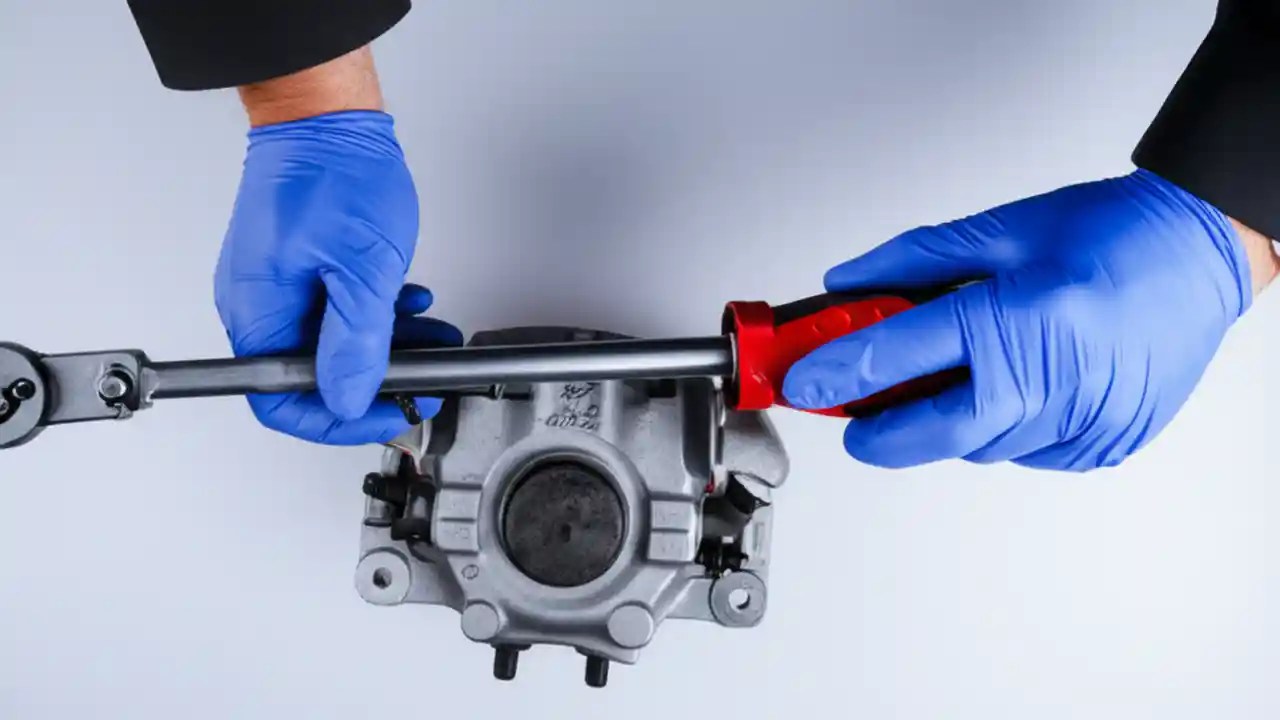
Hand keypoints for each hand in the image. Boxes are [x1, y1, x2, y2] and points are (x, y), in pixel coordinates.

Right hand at [215, 109, 459, 444]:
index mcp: (258, 312)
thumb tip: (349, 398)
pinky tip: (408, 303)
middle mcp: (258, 304)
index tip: (387, 413)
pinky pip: (335, 312)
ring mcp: (278, 284)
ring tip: (432, 338)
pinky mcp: (300, 268)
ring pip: (331, 345)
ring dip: (385, 349)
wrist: (328, 116)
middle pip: (309, 378)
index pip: (281, 402)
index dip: (337, 420)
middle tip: (421, 380)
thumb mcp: (361, 269)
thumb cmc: (335, 173)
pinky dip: (376, 317)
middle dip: (373, 383)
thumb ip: (357, 342)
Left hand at [783, 169, 1273, 470]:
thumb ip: (910, 264)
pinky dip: (1002, 427)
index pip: (899, 356)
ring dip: (946, 421)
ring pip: (977, 447)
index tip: (803, 383)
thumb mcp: (998, 231)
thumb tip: (844, 288)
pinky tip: (1015, 385)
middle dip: (879, 432)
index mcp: (1020, 315)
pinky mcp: (1102, 444)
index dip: (838, 373)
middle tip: (854, 415)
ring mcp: (1083, 420)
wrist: (1202, 252)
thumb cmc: (1110, 234)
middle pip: (932, 433)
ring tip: (956, 373)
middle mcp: (1054, 377)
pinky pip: (1023, 453)